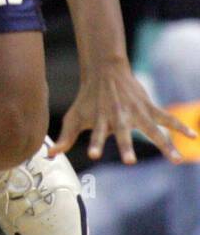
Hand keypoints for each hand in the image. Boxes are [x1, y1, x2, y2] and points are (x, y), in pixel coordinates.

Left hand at [50, 59, 196, 163]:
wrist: (106, 72)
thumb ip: (64, 138)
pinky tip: (193, 137)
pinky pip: (167, 118)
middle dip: (126, 146)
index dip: (96, 144)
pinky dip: (180, 126)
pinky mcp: (149, 107)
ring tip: (176, 160)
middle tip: (129, 162)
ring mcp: (137, 112)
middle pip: (124, 134)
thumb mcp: (74, 117)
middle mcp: (120, 117)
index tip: (94, 154)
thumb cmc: (87, 99)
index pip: (97, 134)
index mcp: (102, 120)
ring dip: (165, 145)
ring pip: (153, 130)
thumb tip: (49, 155)